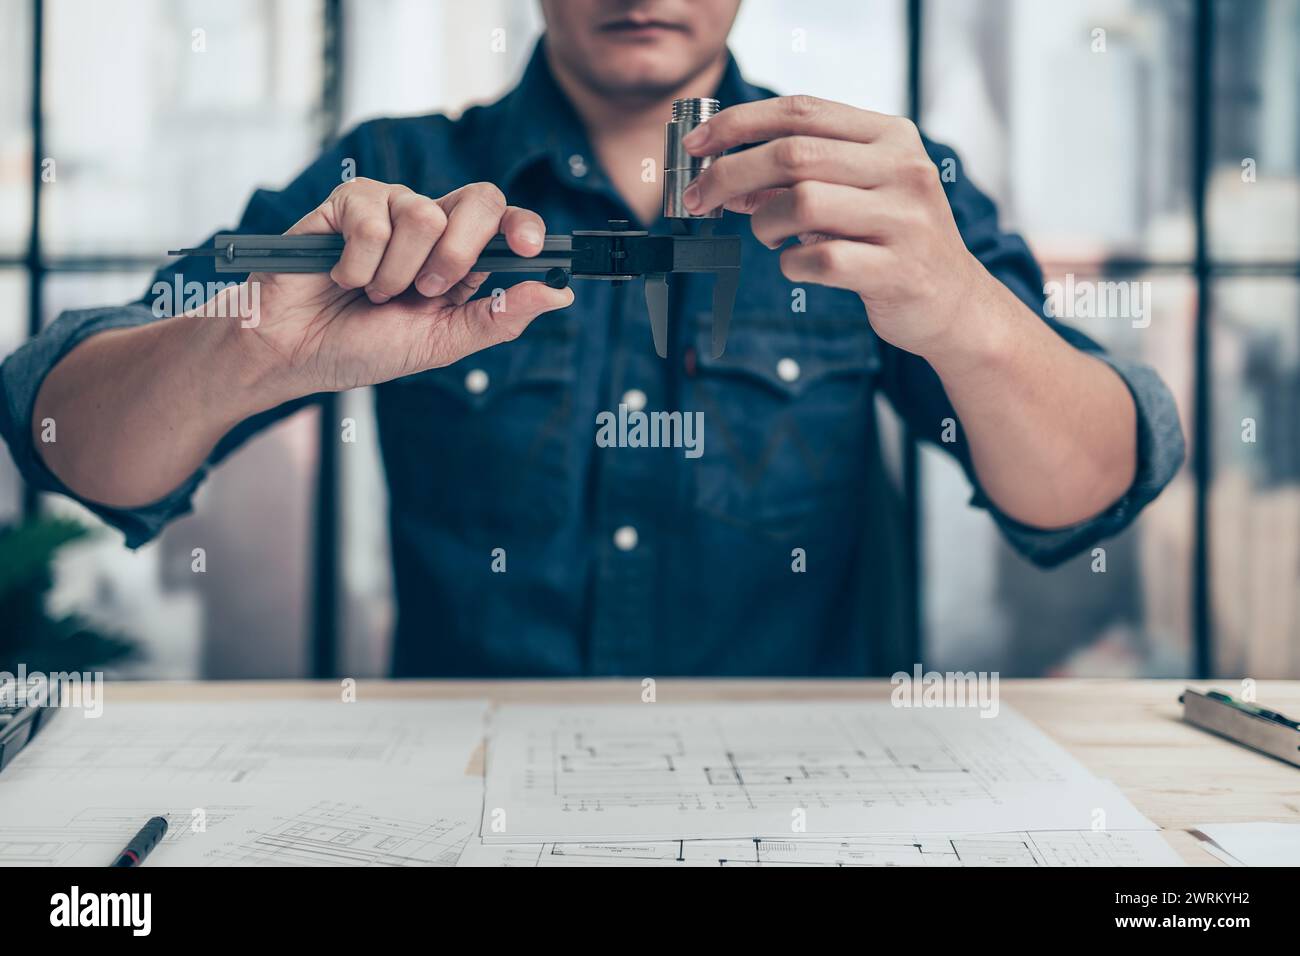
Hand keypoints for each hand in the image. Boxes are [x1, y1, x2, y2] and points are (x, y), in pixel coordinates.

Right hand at [228, 178, 572, 400]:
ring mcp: (388, 207)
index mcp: (460, 256)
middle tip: (425, 291)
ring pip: (425, 214)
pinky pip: (373, 222)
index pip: (505, 221)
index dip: (523, 225)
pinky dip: (358, 267)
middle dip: (459, 253)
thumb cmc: (364, 347)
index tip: (529, 246)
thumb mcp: (442, 342)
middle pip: (478, 199)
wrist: (294, 353)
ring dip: (397, 272)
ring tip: (372, 293)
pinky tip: (340, 278)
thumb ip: (499, 317)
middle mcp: (430, 224)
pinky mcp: (346, 203)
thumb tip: (560, 294)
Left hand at [681, 96, 991, 360]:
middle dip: (730, 174)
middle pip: (794, 154)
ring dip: (765, 224)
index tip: (698, 143)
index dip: (740, 123)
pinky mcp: (897, 270)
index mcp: (891, 137)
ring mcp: (904, 220)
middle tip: (700, 198)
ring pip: (802, 204)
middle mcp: (903, 170)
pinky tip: (798, 265)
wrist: (955, 303)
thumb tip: (725, 175)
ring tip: (771, 238)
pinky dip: (792, 264)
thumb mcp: (854, 194)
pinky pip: (818, 260)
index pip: (802, 111)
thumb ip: (798, 178)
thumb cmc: (894, 241)